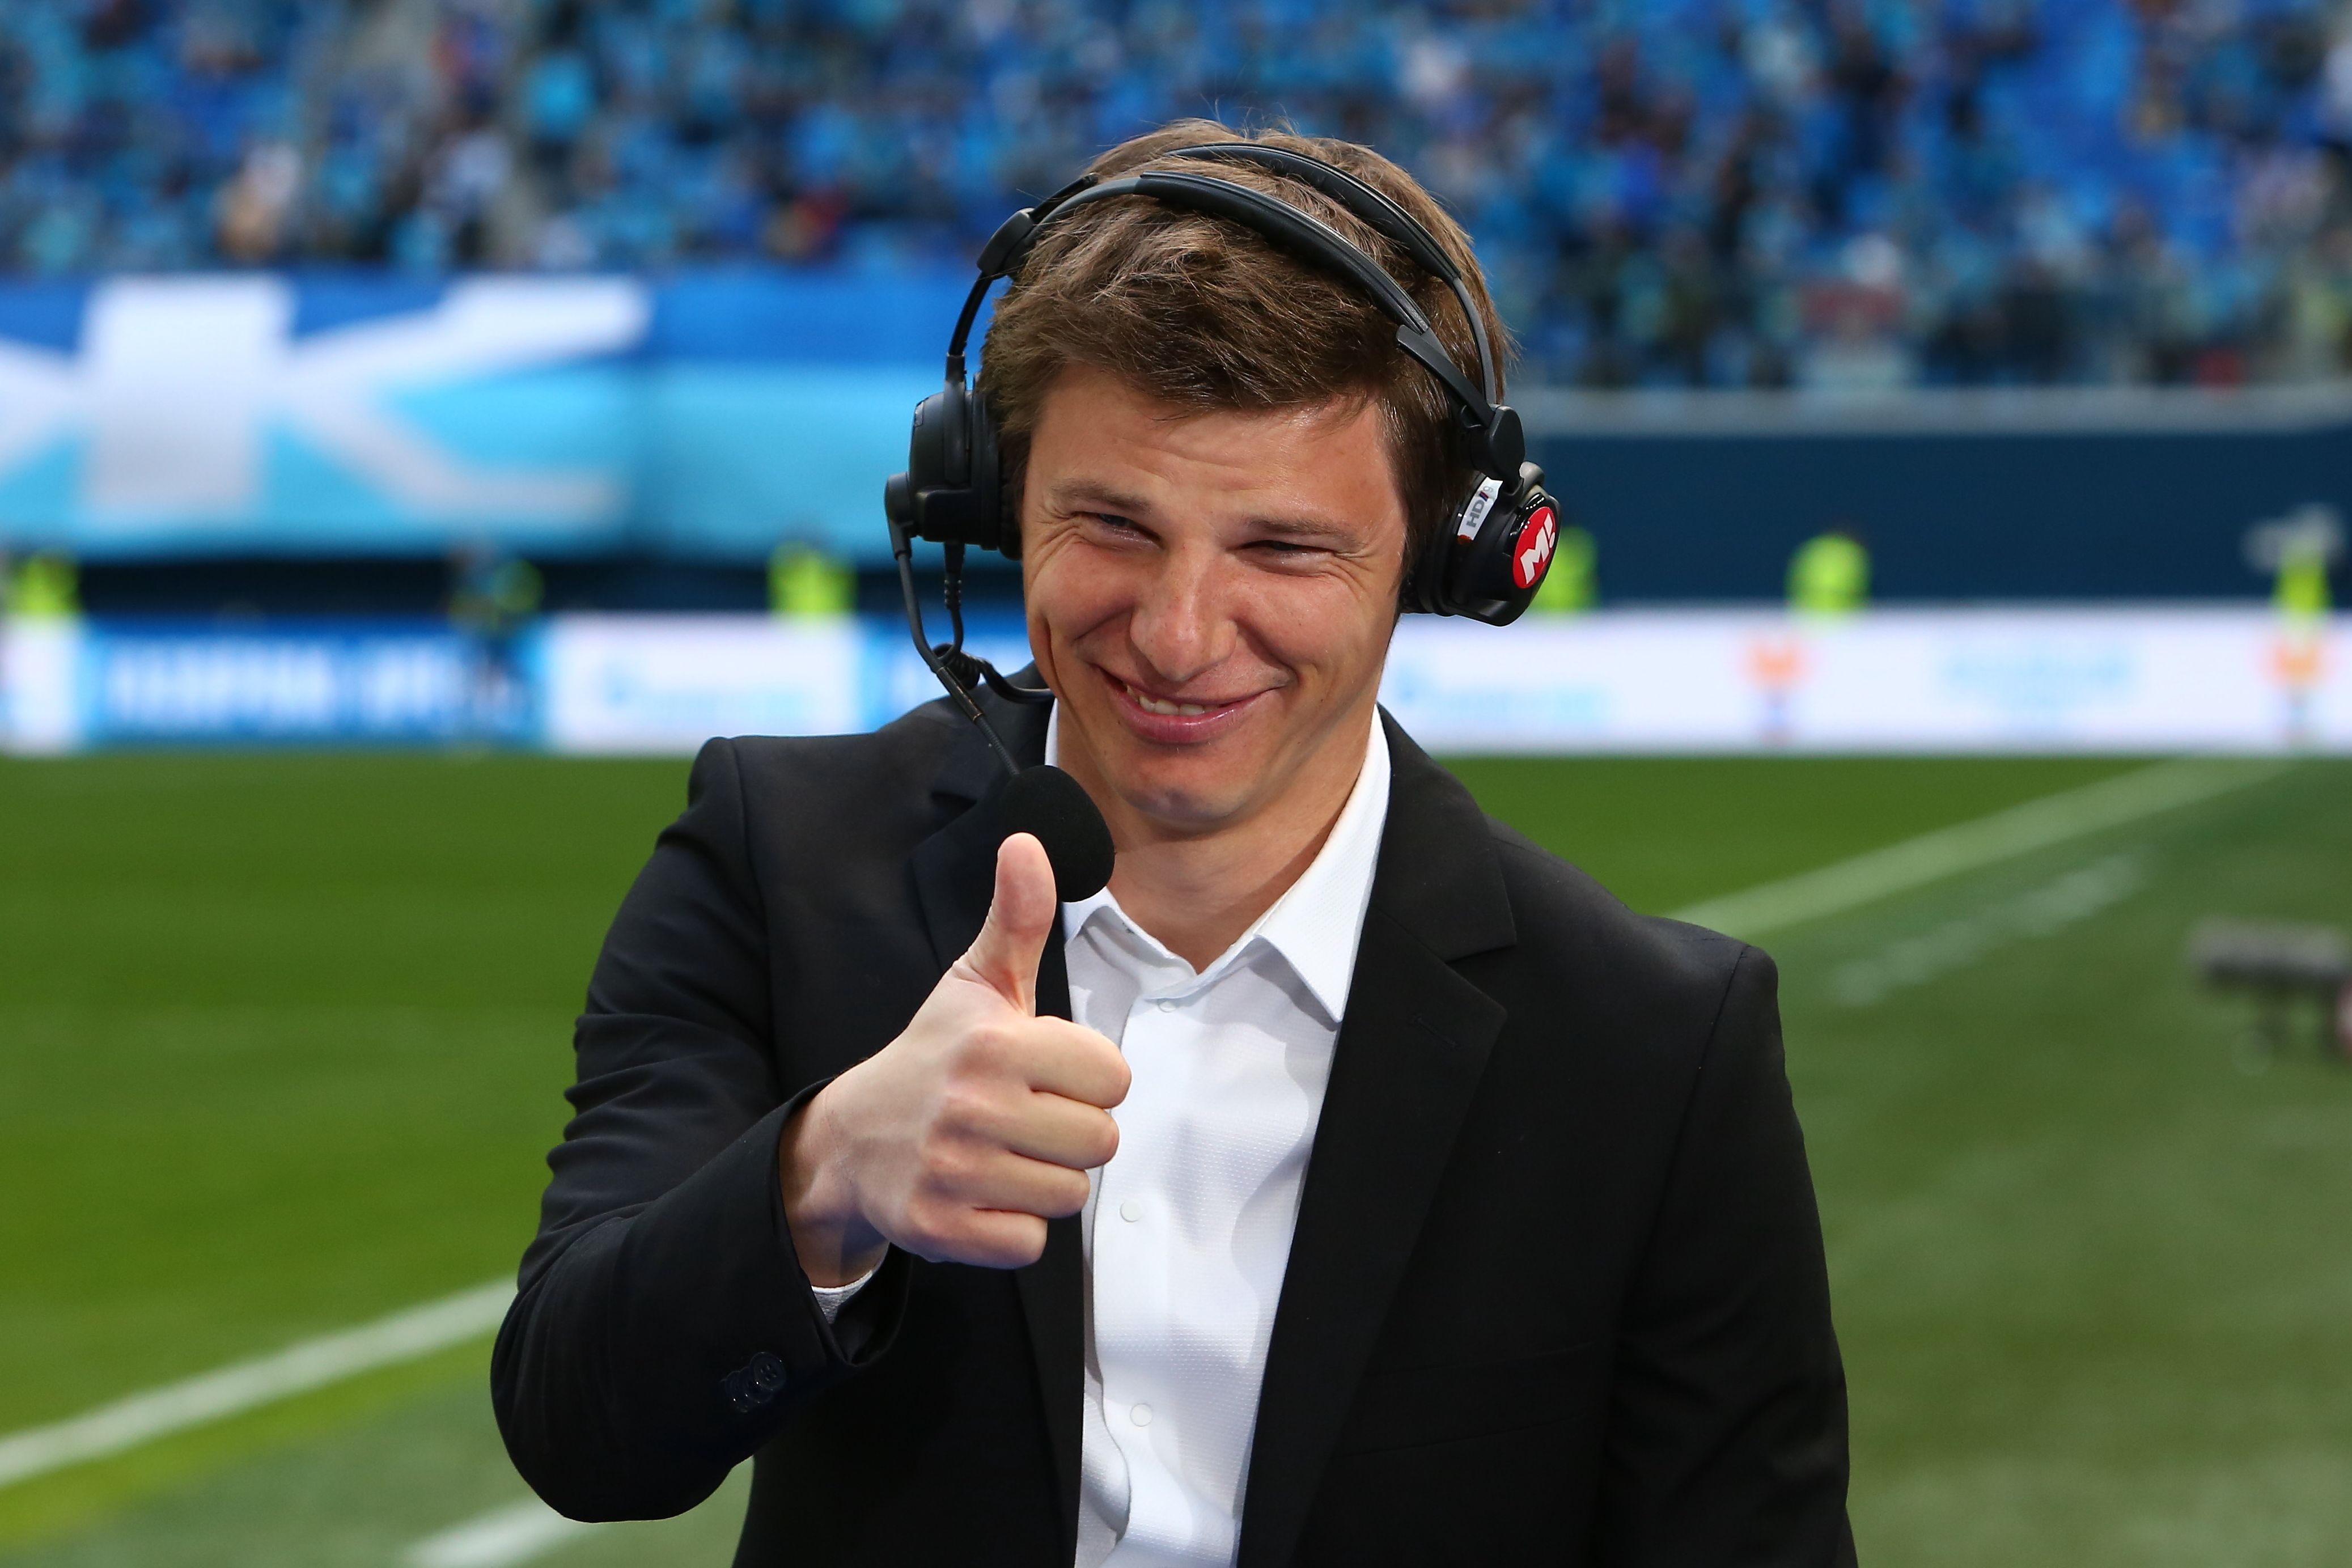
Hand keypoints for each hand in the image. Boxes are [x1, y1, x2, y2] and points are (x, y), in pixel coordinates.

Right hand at [781, 832, 1129, 1283]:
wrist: (854, 1140)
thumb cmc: (936, 1057)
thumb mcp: (976, 984)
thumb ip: (1016, 918)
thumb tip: (1029, 840)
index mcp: (995, 1043)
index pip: (1112, 1077)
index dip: (1087, 1078)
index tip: (1044, 1074)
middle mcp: (973, 1106)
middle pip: (1100, 1141)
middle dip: (1070, 1134)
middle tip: (1023, 1120)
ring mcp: (955, 1171)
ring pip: (1069, 1195)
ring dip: (1043, 1181)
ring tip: (1000, 1155)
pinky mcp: (942, 1229)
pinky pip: (1030, 1242)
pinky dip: (1012, 1227)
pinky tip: (981, 1195)